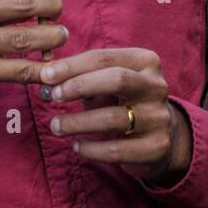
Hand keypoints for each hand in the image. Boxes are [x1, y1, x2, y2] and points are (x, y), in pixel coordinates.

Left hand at [39, 47, 192, 187]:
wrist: (161, 136)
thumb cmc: (123, 101)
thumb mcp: (108, 82)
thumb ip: (81, 77)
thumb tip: (46, 79)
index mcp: (145, 61)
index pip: (104, 58)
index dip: (73, 66)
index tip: (46, 75)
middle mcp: (157, 86)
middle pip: (116, 79)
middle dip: (79, 86)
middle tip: (53, 96)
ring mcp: (159, 117)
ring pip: (113, 118)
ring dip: (78, 122)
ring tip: (56, 125)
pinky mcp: (158, 147)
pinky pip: (118, 150)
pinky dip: (92, 149)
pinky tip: (76, 146)